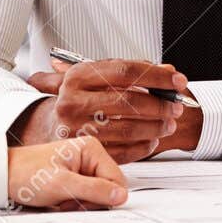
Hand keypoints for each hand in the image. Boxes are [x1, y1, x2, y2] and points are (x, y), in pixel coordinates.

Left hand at [7, 136, 127, 210]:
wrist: (4, 176)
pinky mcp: (76, 179)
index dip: (104, 197)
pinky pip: (86, 197)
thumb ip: (94, 190)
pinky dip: (75, 204)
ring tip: (62, 199)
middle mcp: (90, 156)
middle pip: (108, 188)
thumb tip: (120, 195)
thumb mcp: (62, 184)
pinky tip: (61, 200)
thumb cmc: (27, 173)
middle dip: (91, 201)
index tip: (85, 203)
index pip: (117, 180)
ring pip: (97, 195)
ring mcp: (83, 168)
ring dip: (82, 204)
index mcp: (91, 149)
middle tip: (68, 200)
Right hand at [13, 58, 187, 162]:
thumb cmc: (75, 98)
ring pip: (128, 128)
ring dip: (155, 127)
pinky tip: (152, 140)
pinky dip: (143, 146)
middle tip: (176, 106)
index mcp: (78, 76)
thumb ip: (131, 71)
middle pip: (129, 101)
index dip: (157, 76)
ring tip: (168, 123)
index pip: (126, 71)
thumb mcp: (96, 76)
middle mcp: (73, 101)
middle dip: (160, 104)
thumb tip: (167, 72)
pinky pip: (121, 151)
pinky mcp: (82, 151)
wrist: (44, 125)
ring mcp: (76, 128)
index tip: (176, 80)